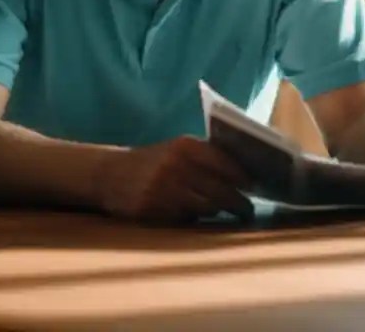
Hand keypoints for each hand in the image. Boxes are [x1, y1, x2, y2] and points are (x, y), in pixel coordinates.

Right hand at [93, 135, 253, 224]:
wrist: (109, 173)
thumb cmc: (154, 162)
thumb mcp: (177, 150)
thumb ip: (206, 157)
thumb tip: (246, 174)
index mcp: (185, 145)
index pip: (225, 162)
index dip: (243, 177)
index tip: (256, 185)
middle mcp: (175, 164)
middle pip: (220, 189)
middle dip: (238, 202)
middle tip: (248, 209)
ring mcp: (162, 188)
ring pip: (206, 207)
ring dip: (219, 212)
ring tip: (230, 213)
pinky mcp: (151, 208)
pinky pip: (185, 218)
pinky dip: (195, 218)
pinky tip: (199, 216)